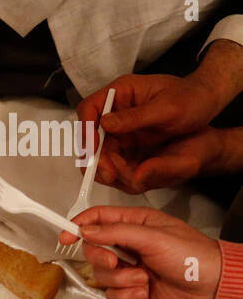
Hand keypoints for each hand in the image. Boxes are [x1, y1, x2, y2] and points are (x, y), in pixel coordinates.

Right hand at [59, 205, 221, 298]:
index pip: (98, 219)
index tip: (66, 237)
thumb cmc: (192, 256)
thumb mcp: (153, 237)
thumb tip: (86, 231)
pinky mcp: (134, 288)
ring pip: (102, 275)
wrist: (213, 287)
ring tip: (143, 279)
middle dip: (102, 260)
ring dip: (121, 280)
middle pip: (94, 250)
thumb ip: (116, 233)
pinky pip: (113, 295)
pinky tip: (144, 292)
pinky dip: (126, 296)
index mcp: (136, 224)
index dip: (78, 227)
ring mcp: (131, 267)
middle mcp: (130, 244)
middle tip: (116, 263)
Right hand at [79, 74, 223, 189]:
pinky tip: (118, 175)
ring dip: (100, 162)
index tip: (93, 146)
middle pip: (90, 131)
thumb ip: (136, 116)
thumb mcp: (167, 109)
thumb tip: (105, 124)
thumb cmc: (191, 99)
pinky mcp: (126, 138)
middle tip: (103, 170)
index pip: (89, 107)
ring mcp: (120, 124)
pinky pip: (111, 153)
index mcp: (122, 91)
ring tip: (111, 176)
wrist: (206, 104)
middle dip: (92, 152)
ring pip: (98, 145)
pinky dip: (111, 165)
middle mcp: (116, 108)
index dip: (86, 128)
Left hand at [90, 127, 230, 193]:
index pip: (107, 176)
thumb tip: (138, 176)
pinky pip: (107, 135)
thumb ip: (162, 170)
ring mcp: (125, 157)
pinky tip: (108, 116)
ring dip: (95, 135)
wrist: (207, 143)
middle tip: (95, 130)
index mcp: (136, 181)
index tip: (96, 148)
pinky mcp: (127, 143)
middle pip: (95, 163)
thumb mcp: (185, 163)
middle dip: (91, 149)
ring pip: (98, 148)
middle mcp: (125, 172)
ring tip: (100, 121)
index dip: (98, 163)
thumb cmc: (198, 155)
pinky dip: (105, 127)